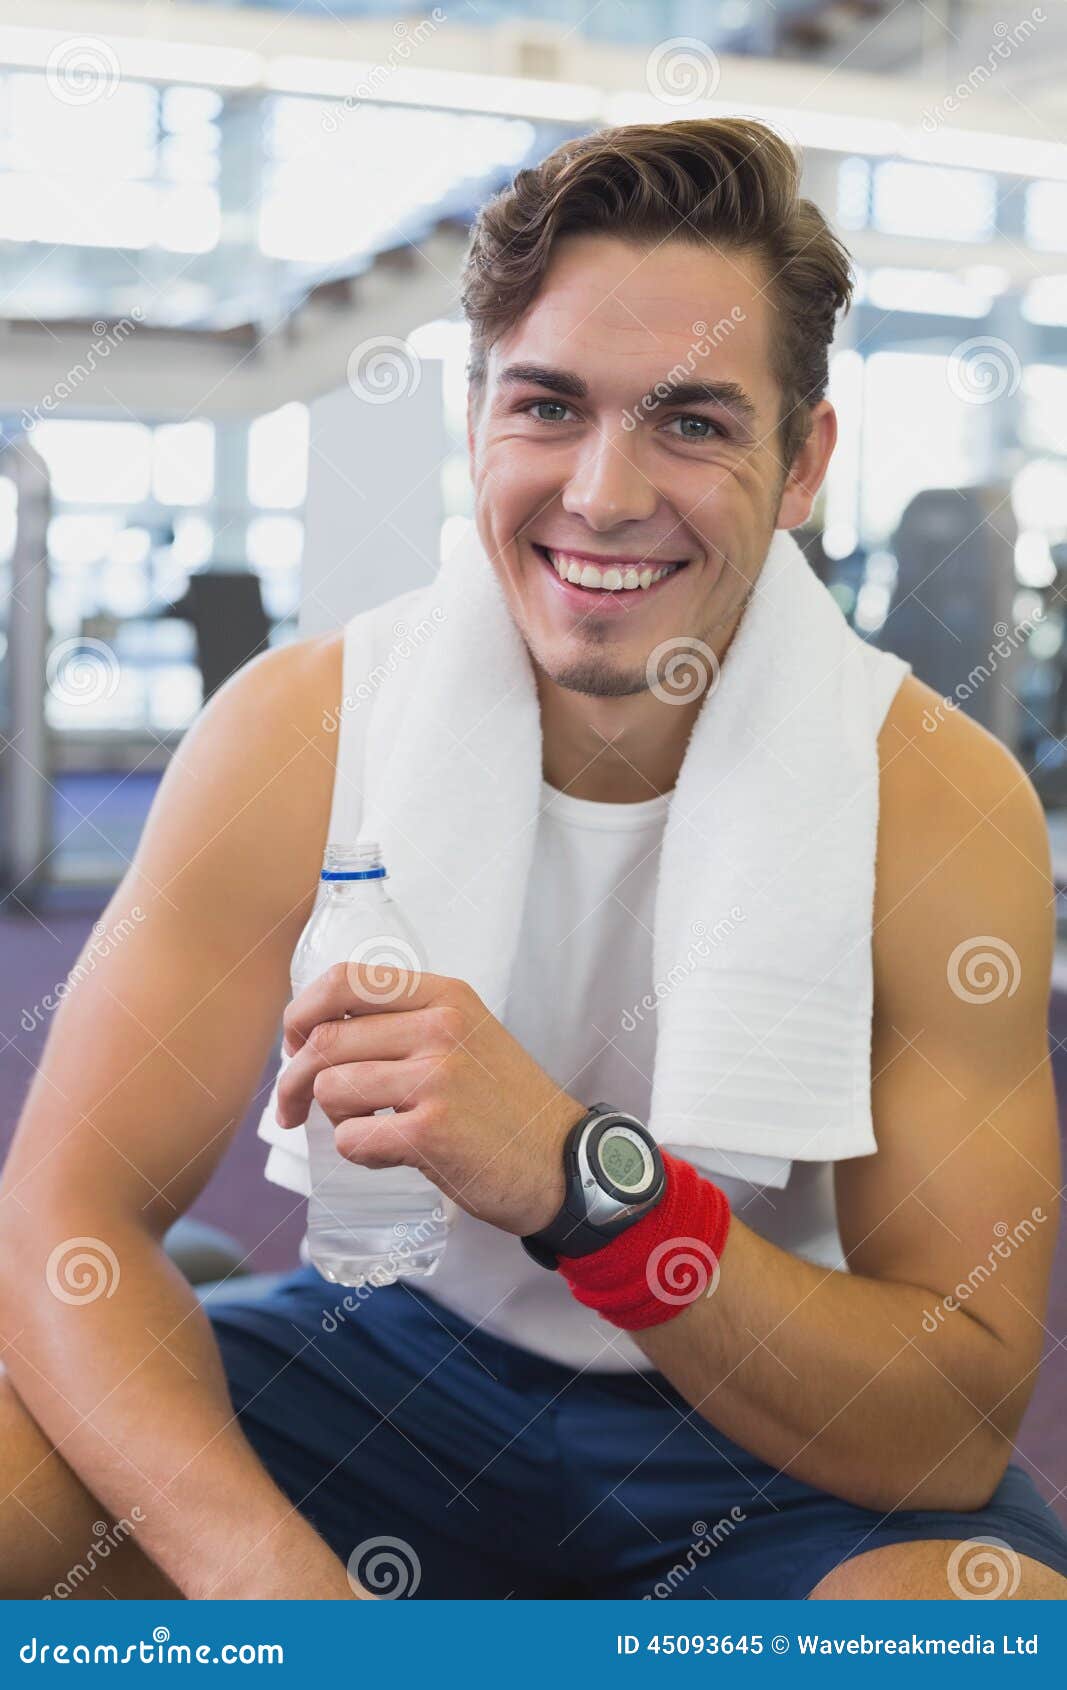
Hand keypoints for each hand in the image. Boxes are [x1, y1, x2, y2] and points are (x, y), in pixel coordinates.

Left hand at [275, 963, 585, 1235]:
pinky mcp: (431, 1131)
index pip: (344, 980)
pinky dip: (355, 1152)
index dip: (302, 1011)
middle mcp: (440, 1027)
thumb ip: (408, 1022)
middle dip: (293, 1080)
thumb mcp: (468, 1035)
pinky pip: (351, 1139)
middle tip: (293, 1108)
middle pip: (325, 1039)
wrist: (562, 1162)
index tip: (294, 1043)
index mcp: (445, 996)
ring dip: (331, 1118)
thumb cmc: (504, 1105)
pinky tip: (385, 1154)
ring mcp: (437, 1078)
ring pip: (330, 1089)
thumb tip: (319, 1029)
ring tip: (362, 1129)